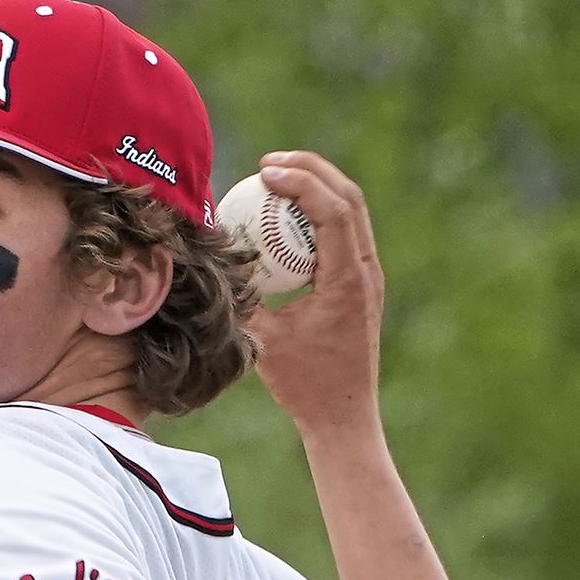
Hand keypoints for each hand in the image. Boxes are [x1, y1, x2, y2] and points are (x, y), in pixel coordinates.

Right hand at [248, 151, 383, 434]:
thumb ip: (241, 297)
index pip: (333, 212)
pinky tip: (284, 217)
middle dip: (312, 169)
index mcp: (348, 281)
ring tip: (276, 177)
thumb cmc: (304, 384)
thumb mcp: (264, 339)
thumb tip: (211, 258)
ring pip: (352, 211)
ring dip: (317, 186)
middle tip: (269, 162)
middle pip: (350, 197)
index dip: (301, 182)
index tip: (264, 172)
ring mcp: (368, 276)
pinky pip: (343, 233)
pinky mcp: (361, 283)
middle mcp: (366, 271)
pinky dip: (316, 213)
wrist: (344, 416)